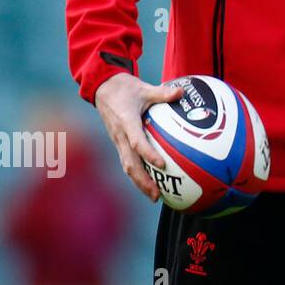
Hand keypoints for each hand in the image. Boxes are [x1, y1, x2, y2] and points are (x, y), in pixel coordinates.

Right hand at [94, 71, 181, 200]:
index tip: (162, 165)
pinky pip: (127, 161)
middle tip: (157, 194)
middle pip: (130, 163)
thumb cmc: (125, 88)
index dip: (148, 154)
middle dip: (142, 180)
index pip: (137, 142)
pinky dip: (136, 174)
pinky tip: (149, 184)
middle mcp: (120, 135)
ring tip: (155, 196)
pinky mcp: (118, 143)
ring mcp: (117, 141)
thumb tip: (181, 92)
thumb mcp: (144, 88)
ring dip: (139, 182)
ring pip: (127, 166)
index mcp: (126, 122)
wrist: (102, 88)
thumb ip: (162, 93)